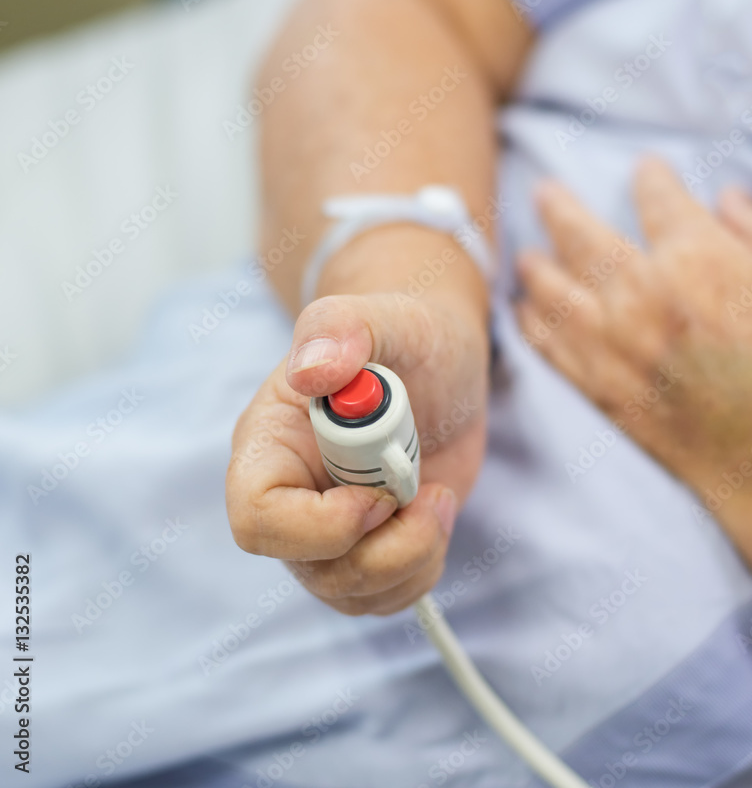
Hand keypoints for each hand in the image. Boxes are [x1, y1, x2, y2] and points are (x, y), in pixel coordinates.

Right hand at [226, 290, 487, 614]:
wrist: (440, 357)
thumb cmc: (406, 332)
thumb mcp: (384, 316)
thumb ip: (341, 328)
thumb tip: (310, 371)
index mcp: (272, 441)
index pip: (256, 518)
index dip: (316, 527)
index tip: (377, 497)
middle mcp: (293, 494)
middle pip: (312, 569)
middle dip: (384, 549)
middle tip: (430, 494)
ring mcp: (332, 527)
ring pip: (351, 593)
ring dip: (412, 559)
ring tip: (438, 497)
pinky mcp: (372, 544)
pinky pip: (385, 595)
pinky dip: (423, 568)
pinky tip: (437, 512)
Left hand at [515, 157, 751, 564]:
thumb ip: (751, 235)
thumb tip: (725, 199)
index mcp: (695, 259)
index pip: (661, 201)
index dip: (653, 180)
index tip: (646, 170)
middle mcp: (641, 294)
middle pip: (584, 237)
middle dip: (562, 210)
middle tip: (545, 193)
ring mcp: (613, 343)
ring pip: (556, 292)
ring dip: (538, 268)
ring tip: (526, 255)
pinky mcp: (601, 388)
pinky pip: (553, 348)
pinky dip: (534, 326)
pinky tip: (524, 314)